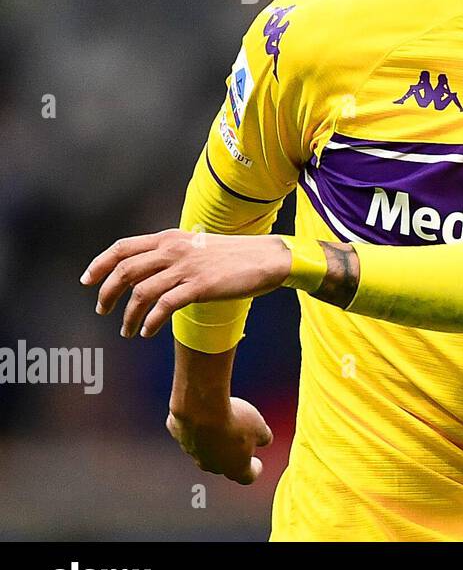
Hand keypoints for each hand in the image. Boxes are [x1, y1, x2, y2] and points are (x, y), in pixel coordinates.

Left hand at [81, 228, 290, 338]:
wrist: (268, 259)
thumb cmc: (235, 256)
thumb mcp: (197, 247)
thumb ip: (172, 254)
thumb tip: (147, 272)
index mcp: (169, 238)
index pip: (122, 248)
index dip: (100, 265)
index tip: (87, 281)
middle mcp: (173, 250)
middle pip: (125, 272)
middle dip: (107, 294)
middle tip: (103, 311)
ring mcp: (186, 268)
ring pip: (141, 293)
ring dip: (128, 316)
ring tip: (128, 331)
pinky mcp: (200, 286)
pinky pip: (164, 307)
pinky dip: (151, 322)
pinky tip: (148, 332)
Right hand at [167, 396, 272, 484]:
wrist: (201, 408)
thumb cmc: (233, 420)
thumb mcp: (260, 427)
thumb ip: (263, 437)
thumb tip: (264, 439)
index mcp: (235, 468)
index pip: (247, 477)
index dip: (253, 470)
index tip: (257, 465)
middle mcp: (212, 465)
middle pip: (225, 465)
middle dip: (233, 454)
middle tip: (241, 439)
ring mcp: (193, 452)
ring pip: (206, 449)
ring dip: (215, 440)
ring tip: (224, 421)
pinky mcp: (179, 436)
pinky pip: (191, 432)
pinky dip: (198, 425)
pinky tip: (204, 412)